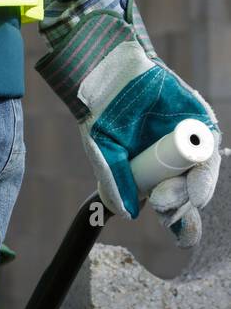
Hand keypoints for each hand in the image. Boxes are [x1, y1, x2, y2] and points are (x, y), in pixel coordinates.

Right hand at [35, 0, 221, 246]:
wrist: (105, 71)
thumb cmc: (100, 112)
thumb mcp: (101, 151)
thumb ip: (114, 181)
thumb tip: (128, 212)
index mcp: (153, 174)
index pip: (174, 204)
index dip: (180, 223)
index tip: (181, 238)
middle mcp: (174, 160)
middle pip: (191, 192)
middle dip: (180, 203)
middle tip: (163, 202)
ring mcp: (188, 139)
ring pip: (204, 172)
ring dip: (196, 188)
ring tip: (182, 193)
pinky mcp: (198, 116)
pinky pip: (209, 140)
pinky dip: (204, 159)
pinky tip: (195, 172)